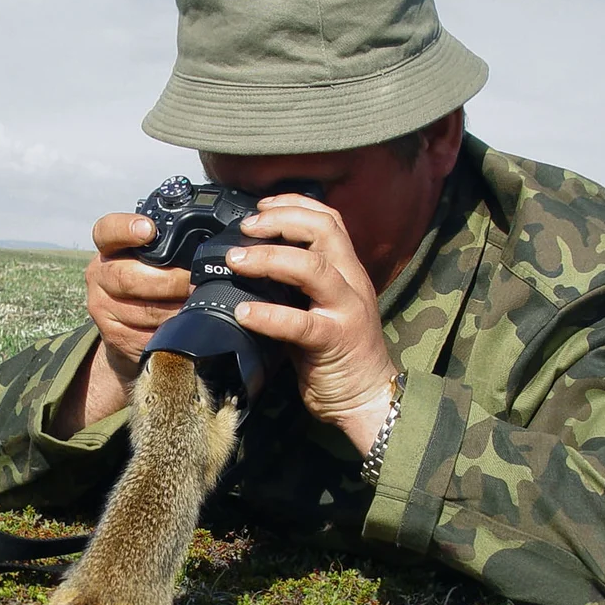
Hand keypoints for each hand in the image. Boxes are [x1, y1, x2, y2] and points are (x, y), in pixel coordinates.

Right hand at [51, 213, 189, 436]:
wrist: (136, 339)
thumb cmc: (160, 291)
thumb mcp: (159, 263)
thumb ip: (174, 251)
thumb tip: (217, 243)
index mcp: (110, 248)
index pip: (107, 230)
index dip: (127, 230)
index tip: (150, 232)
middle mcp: (99, 276)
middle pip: (126, 277)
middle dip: (165, 282)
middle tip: (195, 284)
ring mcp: (102, 309)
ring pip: (138, 311)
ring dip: (173, 312)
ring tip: (199, 309)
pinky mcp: (114, 339)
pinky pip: (142, 338)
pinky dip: (167, 337)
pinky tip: (185, 335)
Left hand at [225, 194, 398, 453]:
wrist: (367, 398)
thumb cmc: (337, 354)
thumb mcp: (319, 308)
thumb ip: (294, 286)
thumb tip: (250, 266)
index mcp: (347, 271)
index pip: (328, 220)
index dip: (293, 205)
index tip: (260, 206)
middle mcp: (351, 283)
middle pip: (323, 230)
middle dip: (279, 222)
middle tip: (245, 228)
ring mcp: (346, 310)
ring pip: (312, 267)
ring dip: (269, 258)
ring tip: (236, 260)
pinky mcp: (335, 340)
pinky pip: (300, 322)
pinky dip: (268, 314)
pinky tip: (244, 313)